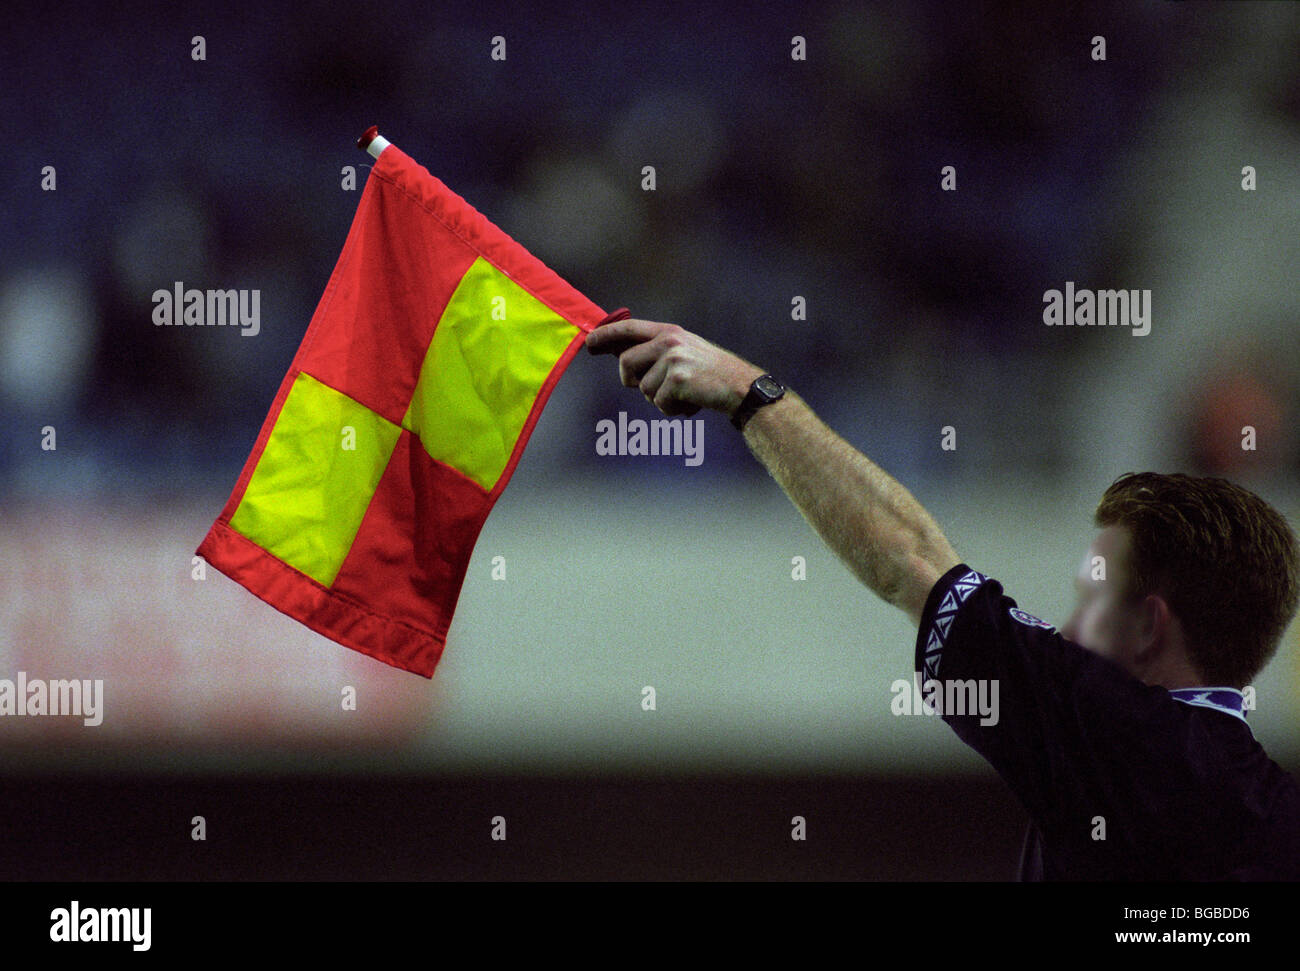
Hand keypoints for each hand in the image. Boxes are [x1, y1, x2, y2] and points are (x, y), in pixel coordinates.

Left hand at [585, 317, 764, 417]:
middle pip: (625, 364)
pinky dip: (673, 410)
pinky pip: (658, 403)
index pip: (628, 328)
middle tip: (659, 389)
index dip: (605, 335)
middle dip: (633, 382)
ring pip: (642, 389)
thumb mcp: (683, 353)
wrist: (741, 388)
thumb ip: (654, 352)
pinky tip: (692, 402)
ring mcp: (673, 359)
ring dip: (660, 399)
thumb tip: (620, 358)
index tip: (589, 343)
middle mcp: (669, 341)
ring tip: (685, 394)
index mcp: (669, 331)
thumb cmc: (710, 375)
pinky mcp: (678, 379)